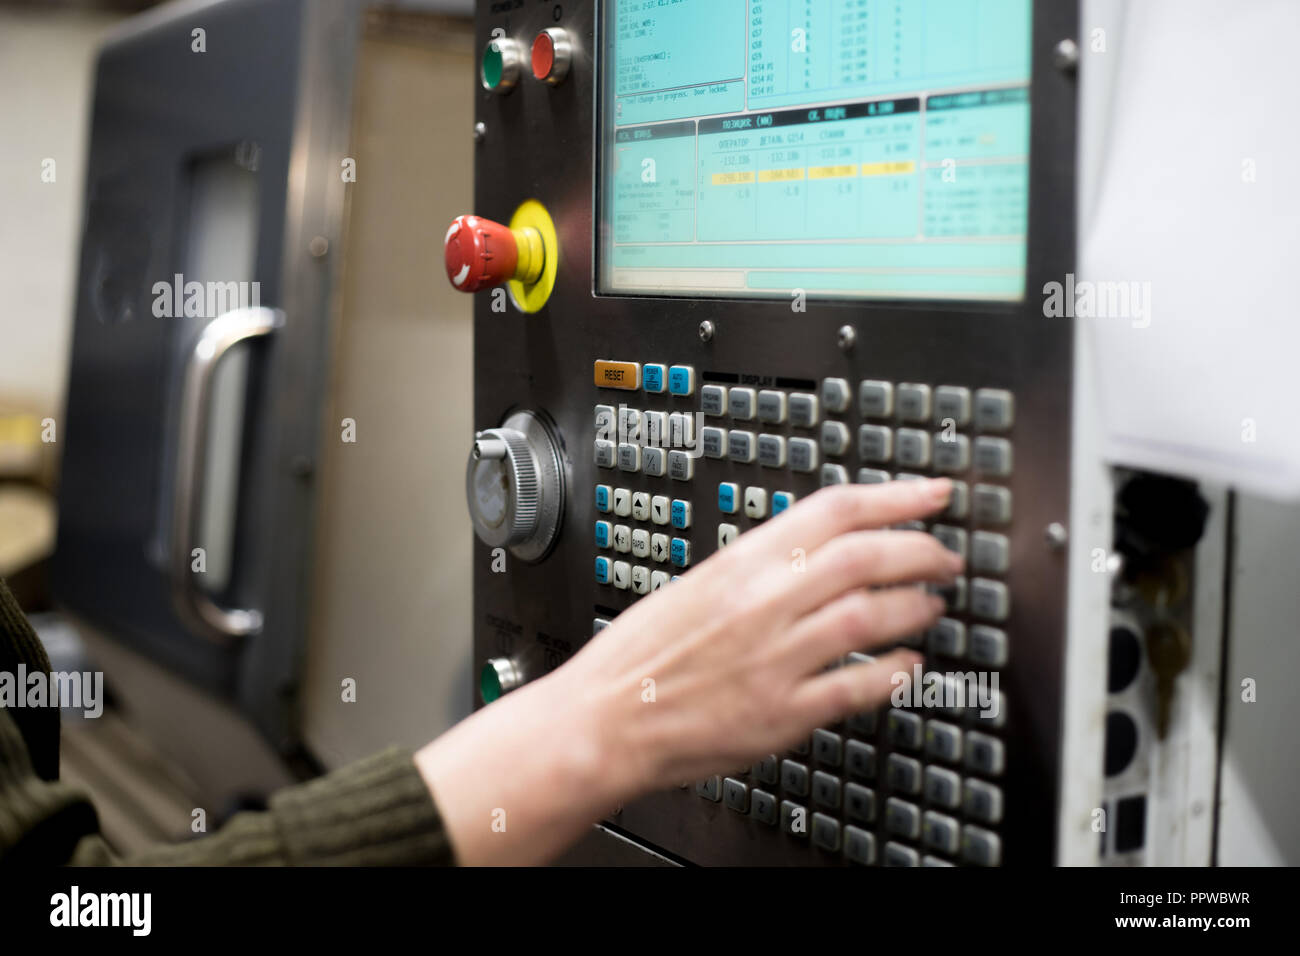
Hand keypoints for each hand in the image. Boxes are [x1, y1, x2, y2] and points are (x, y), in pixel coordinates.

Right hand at [416, 478, 960, 864]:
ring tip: (932, 604)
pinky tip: (908, 664)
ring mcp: (773, 660)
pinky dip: (894, 672)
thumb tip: (824, 546)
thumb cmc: (642, 654)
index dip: (896, 497)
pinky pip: (855, 687)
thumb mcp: (698, 583)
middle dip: (921, 551)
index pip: (833, 510)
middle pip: (864, 557)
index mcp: (739, 563)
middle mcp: (760, 605)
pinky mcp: (779, 714)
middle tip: (947, 556)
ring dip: (914, 606)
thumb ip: (760, 564)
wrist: (604, 718)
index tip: (933, 494)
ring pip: (869, 616)